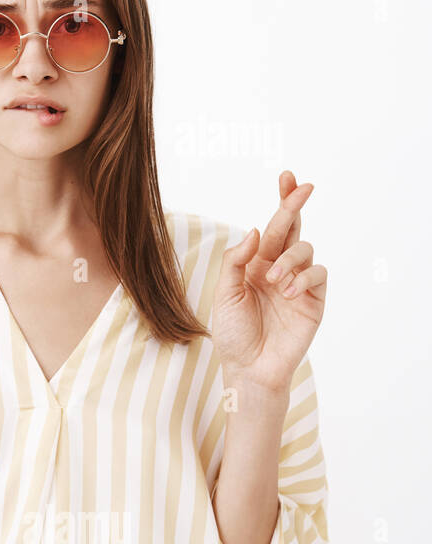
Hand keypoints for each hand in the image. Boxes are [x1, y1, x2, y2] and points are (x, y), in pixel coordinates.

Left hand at [211, 170, 327, 393]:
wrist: (249, 367)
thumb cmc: (233, 333)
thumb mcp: (225, 293)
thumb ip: (236, 261)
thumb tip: (256, 230)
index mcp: (255, 263)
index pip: (271, 227)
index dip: (281, 201)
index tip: (286, 177)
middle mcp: (278, 268)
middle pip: (292, 228)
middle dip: (295, 206)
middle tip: (302, 189)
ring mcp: (299, 283)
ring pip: (305, 249)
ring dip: (289, 259)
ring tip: (274, 282)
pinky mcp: (314, 300)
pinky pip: (318, 274)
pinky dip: (303, 278)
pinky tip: (287, 292)